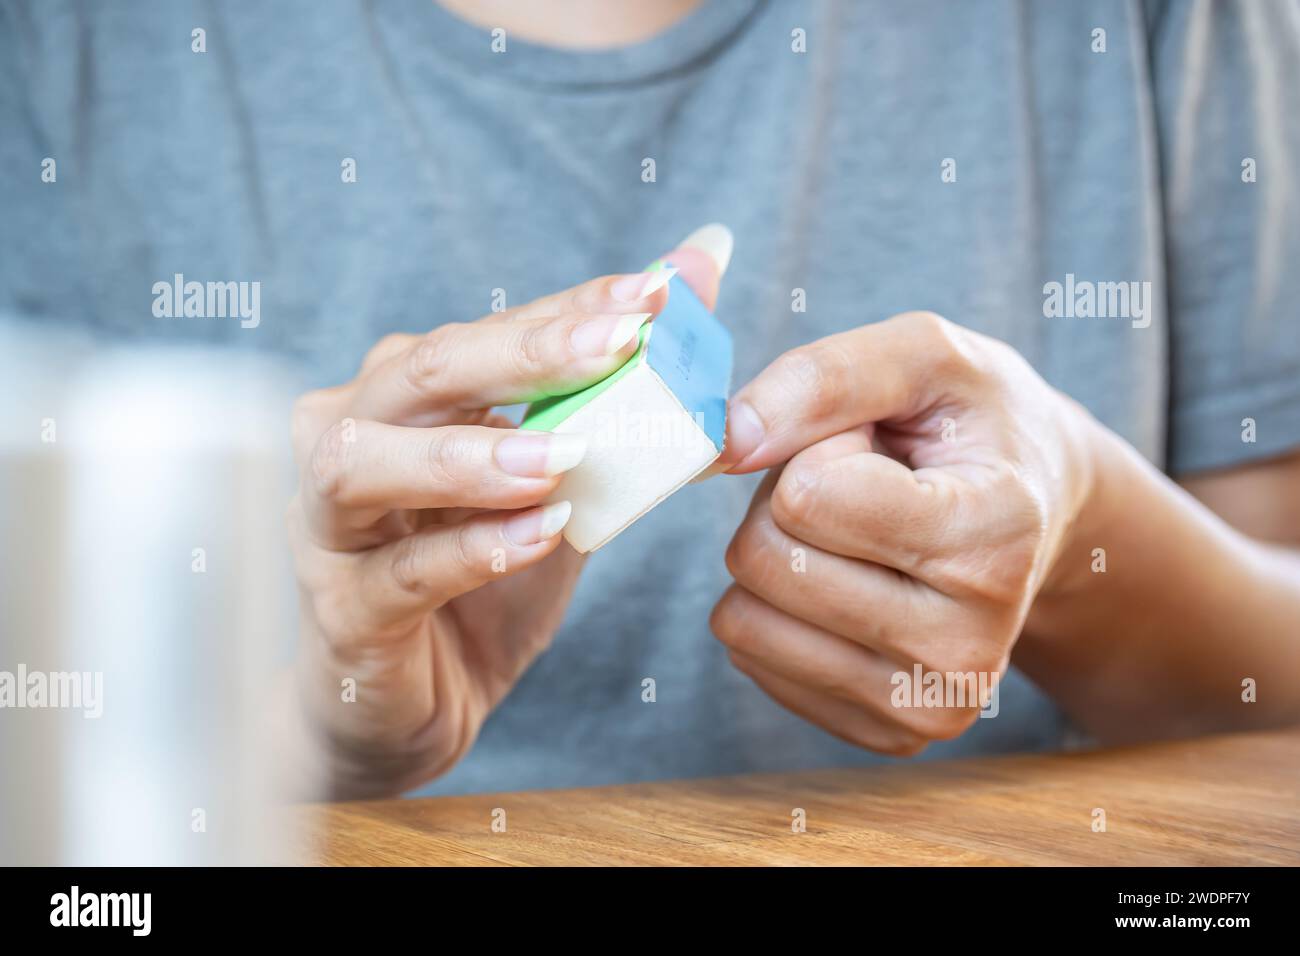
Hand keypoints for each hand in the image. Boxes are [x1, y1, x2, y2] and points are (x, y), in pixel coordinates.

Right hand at [285, 241, 723, 797]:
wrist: (417, 700)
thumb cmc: (481, 581)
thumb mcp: (560, 487)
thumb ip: (621, 394)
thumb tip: (700, 270)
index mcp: (402, 397)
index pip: (486, 334)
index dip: (569, 308)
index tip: (654, 291)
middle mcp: (350, 439)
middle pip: (418, 373)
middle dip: (524, 352)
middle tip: (619, 343)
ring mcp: (331, 529)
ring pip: (362, 464)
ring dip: (466, 455)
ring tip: (560, 457)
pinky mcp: (343, 612)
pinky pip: (399, 574)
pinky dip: (473, 550)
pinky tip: (542, 535)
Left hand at [710, 312, 1097, 754]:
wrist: (1034, 510)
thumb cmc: (973, 424)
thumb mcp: (925, 355)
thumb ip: (824, 377)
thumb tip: (726, 444)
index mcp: (995, 538)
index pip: (809, 497)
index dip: (821, 449)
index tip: (880, 445)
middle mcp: (969, 646)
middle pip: (767, 561)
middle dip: (786, 503)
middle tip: (861, 488)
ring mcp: (929, 704)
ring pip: (744, 619)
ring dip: (777, 555)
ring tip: (856, 533)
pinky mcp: (891, 734)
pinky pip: (750, 658)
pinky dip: (777, 607)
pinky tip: (851, 581)